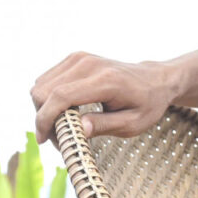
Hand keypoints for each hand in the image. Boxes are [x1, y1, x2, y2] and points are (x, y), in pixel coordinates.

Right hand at [31, 52, 182, 142]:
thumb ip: (105, 126)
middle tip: (59, 138)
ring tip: (64, 126)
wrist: (155, 80)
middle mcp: (88, 64)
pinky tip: (65, 112)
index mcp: (105, 80)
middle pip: (44, 90)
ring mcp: (80, 58)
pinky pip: (48, 79)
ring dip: (44, 109)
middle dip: (44, 118)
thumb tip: (78, 129)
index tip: (43, 139)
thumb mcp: (133, 123)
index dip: (46, 119)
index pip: (61, 96)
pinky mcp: (75, 58)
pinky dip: (49, 98)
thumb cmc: (147, 104)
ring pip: (41, 85)